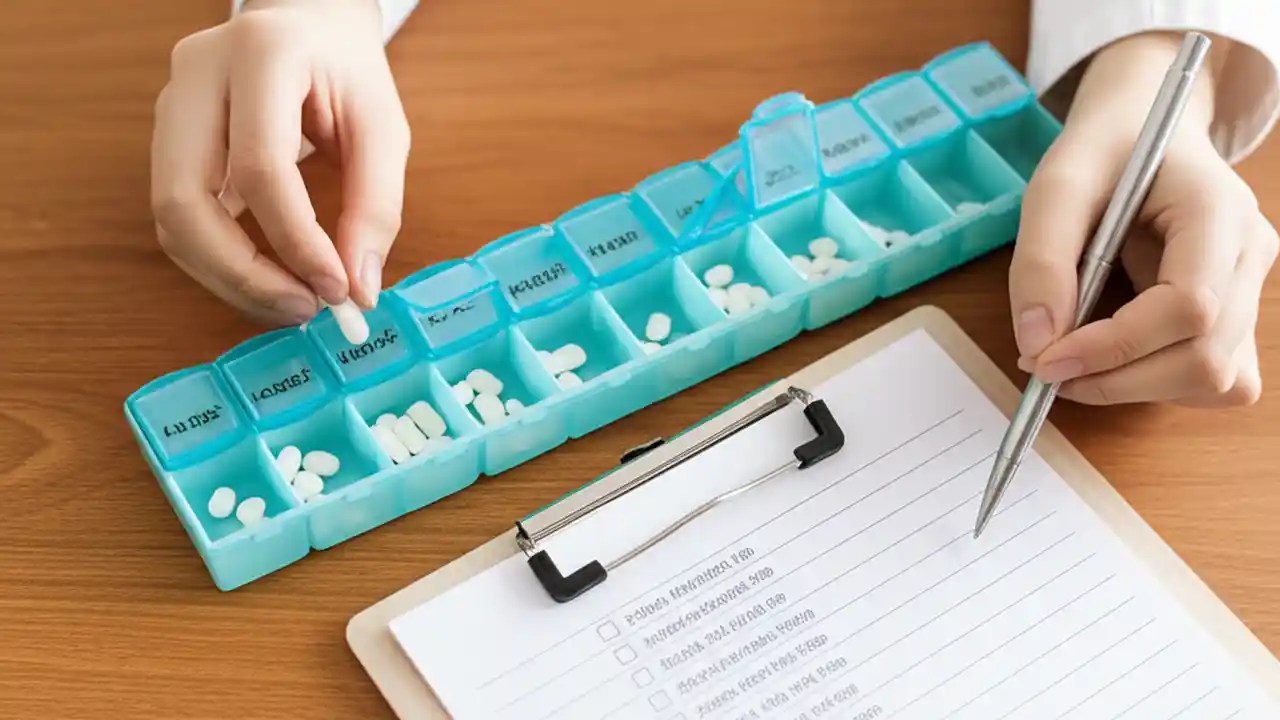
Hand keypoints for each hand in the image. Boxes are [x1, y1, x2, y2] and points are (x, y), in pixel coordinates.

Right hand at [151, 0, 409, 324]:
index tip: (337, 289)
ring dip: (229, 278)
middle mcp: (197, 75)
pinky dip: (221, 263)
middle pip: (184, 199)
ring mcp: (169, 105)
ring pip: (169, 218)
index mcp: (261, 54)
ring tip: (294, 302)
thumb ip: (376, 206)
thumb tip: (359, 290)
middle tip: (305, 309)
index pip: (260, 166)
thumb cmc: (346, 72)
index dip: (296, 240)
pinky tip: (269, 280)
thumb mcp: (383, 127)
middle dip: (243, 274)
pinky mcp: (165, 140)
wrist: (305, 27)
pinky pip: (178, 218)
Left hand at [1009, 32, 1277, 406]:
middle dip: (1117, 379)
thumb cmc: (1104, 152)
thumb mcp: (1057, 185)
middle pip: (1207, 358)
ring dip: (1134, 387)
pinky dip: (1158, 384)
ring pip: (1217, 379)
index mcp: (1217, 210)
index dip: (1115, 346)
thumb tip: (1037, 342)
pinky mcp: (1239, 315)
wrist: (1144, 131)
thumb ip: (1041, 259)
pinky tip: (1112, 358)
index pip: (1189, 306)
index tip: (1044, 358)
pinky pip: (1217, 379)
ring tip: (1072, 360)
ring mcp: (1253, 288)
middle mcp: (1250, 254)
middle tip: (1044, 368)